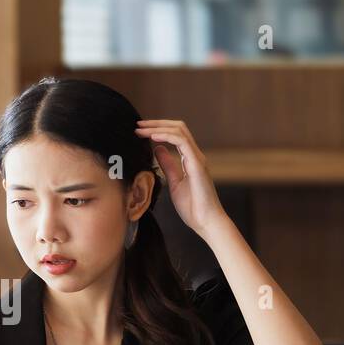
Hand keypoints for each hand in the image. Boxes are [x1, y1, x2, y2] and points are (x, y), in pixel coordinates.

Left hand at [135, 118, 228, 239]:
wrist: (205, 221)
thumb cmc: (192, 206)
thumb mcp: (174, 182)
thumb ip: (168, 165)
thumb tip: (158, 149)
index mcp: (190, 159)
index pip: (175, 134)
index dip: (158, 129)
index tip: (140, 130)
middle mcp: (195, 155)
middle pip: (178, 127)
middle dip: (156, 123)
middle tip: (138, 125)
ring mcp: (197, 158)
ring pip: (179, 131)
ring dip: (158, 127)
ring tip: (140, 129)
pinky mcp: (197, 164)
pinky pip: (182, 142)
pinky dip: (166, 136)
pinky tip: (153, 137)